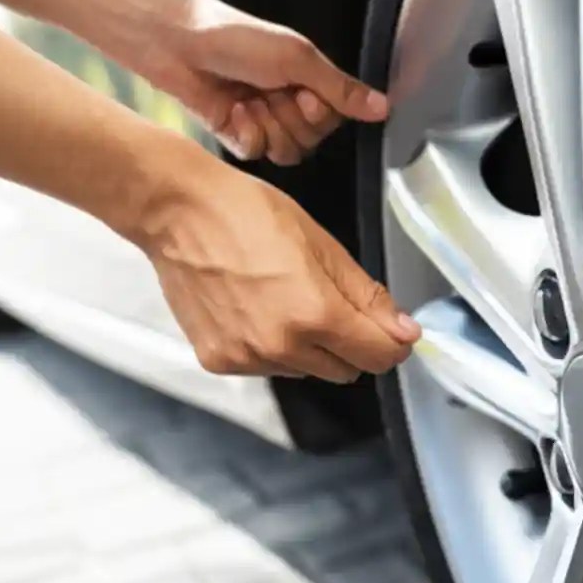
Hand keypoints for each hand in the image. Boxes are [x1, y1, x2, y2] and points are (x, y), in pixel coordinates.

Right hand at [135, 155, 419, 379]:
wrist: (177, 211)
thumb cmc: (247, 214)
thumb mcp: (323, 245)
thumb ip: (367, 296)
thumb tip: (405, 332)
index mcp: (315, 314)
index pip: (379, 356)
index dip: (392, 343)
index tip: (392, 330)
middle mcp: (281, 346)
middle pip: (346, 370)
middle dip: (351, 342)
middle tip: (329, 299)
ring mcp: (247, 359)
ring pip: (307, 371)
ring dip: (309, 346)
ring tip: (283, 296)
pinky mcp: (219, 362)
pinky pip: (267, 367)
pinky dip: (271, 347)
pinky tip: (255, 307)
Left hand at [138, 0, 388, 164]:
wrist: (179, 44)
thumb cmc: (238, 39)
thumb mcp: (298, 59)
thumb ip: (341, 89)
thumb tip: (383, 106)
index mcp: (309, 82)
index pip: (336, 119)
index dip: (321, 114)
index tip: (304, 93)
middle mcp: (289, 104)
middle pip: (313, 139)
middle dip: (293, 119)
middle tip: (274, 93)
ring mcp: (264, 121)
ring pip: (287, 152)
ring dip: (269, 127)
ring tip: (249, 100)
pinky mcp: (238, 135)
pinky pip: (256, 154)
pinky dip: (247, 133)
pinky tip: (234, 110)